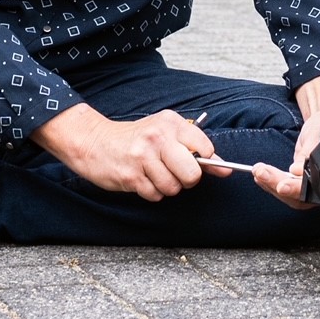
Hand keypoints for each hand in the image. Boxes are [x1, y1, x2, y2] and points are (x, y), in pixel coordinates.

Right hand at [34, 104, 220, 200]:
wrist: (94, 142)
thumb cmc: (135, 139)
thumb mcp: (166, 134)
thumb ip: (196, 149)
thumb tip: (225, 169)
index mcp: (170, 123)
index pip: (205, 148)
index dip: (203, 161)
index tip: (191, 160)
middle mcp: (158, 137)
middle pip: (192, 174)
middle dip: (187, 179)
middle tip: (175, 172)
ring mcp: (143, 157)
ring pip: (173, 188)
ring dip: (166, 187)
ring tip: (153, 174)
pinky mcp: (131, 176)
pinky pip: (155, 195)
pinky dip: (151, 192)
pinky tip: (142, 179)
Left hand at [252, 73, 319, 210]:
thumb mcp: (316, 136)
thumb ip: (309, 154)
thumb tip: (297, 171)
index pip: (314, 189)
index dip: (296, 189)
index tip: (281, 186)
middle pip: (299, 197)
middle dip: (277, 184)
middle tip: (261, 172)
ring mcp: (310, 189)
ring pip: (290, 196)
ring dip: (270, 184)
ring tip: (257, 171)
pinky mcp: (298, 185)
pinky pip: (284, 190)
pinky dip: (270, 183)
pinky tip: (260, 176)